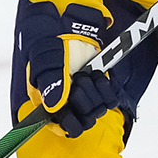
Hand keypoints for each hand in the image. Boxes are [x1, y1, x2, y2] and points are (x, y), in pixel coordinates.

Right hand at [19, 1, 117, 137]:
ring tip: (86, 74)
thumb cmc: (50, 47)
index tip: (72, 108)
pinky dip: (106, 88)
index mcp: (50, 104)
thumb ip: (51, 86)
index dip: (71, 122)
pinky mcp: (100, 89)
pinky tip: (97, 76)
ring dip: (95, 91)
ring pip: (98, 111)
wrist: (66, 29)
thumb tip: (56, 108)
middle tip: (78, 80)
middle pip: (85, 120)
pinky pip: (111, 101)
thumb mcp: (47, 65)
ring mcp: (85, 97)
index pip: (65, 127)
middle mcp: (68, 105)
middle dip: (84, 99)